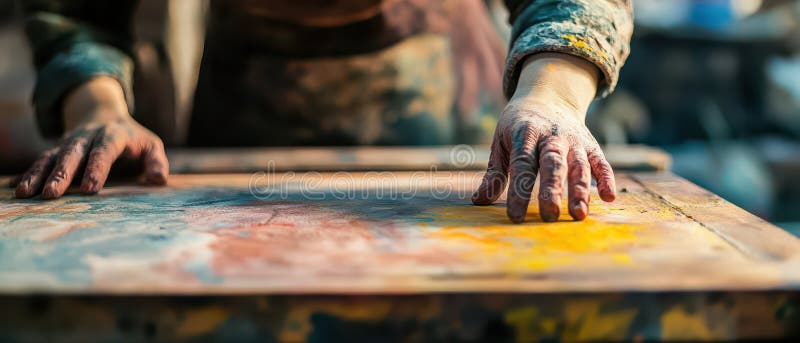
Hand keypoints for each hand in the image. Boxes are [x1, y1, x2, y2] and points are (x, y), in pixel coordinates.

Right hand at [16, 77, 167, 198]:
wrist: (104, 115)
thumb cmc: (133, 139)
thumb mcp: (151, 146)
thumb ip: (156, 161)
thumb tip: (158, 179)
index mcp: (114, 134)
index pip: (104, 150)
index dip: (97, 168)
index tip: (89, 189)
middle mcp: (87, 137)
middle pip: (72, 154)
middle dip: (61, 174)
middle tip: (52, 194)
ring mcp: (69, 143)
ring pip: (51, 157)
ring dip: (38, 174)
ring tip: (26, 194)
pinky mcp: (56, 150)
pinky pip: (40, 161)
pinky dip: (28, 173)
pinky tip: (15, 188)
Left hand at [472, 53, 615, 222]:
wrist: (548, 97)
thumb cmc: (518, 127)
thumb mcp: (502, 142)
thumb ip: (494, 173)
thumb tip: (478, 201)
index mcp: (525, 134)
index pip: (522, 165)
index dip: (520, 191)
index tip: (516, 216)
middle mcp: (551, 136)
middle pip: (552, 163)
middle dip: (552, 189)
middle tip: (549, 215)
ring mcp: (573, 140)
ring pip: (578, 165)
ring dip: (580, 189)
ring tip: (578, 214)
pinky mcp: (590, 145)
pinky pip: (600, 161)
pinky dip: (607, 177)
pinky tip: (609, 197)